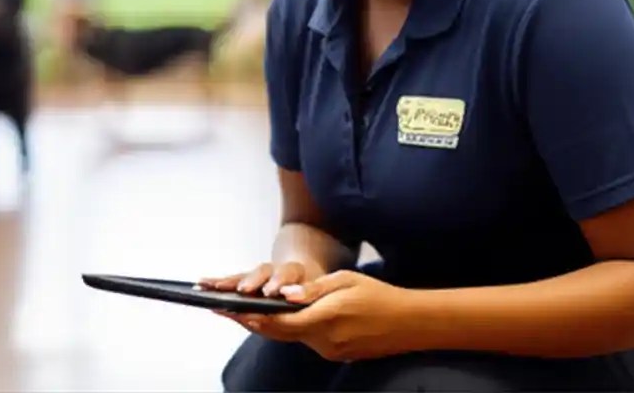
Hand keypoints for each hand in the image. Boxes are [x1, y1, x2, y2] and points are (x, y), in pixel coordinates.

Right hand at [198, 260, 325, 298]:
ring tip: (212, 286)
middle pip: (262, 271)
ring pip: (243, 276)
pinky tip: (202, 283)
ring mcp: (258, 274)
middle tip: (244, 290)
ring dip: (228, 281)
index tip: (276, 292)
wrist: (301, 280)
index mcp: (296, 272)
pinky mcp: (246, 280)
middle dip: (252, 281)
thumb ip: (304, 299)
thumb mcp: (314, 295)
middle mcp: (274, 269)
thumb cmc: (308, 294)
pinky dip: (217, 282)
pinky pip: (231, 281)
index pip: (289, 274)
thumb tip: (292, 300)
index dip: (280, 283)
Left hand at [219, 269, 421, 361]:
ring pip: (289, 337)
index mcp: (325, 319)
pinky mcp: (334, 354)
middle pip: (277, 333)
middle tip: (223, 310)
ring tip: (241, 312)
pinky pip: (304, 340)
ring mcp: (329, 350)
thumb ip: (313, 289)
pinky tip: (274, 319)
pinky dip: (287, 330)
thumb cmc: (379, 295)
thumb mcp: (345, 281)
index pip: (279, 321)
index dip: (251, 316)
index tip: (229, 308)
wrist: (409, 323)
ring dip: (267, 326)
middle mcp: (324, 340)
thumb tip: (284, 294)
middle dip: (249, 321)